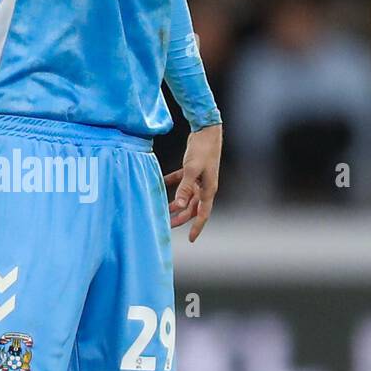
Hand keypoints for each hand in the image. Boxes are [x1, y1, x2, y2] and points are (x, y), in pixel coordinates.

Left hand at [163, 124, 221, 241]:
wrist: (207, 130)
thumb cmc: (202, 149)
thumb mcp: (192, 169)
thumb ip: (185, 187)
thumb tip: (179, 205)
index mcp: (209, 190)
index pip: (203, 214)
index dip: (197, 227)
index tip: (191, 239)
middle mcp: (206, 186)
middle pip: (193, 208)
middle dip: (182, 218)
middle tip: (168, 225)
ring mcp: (200, 178)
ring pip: (188, 196)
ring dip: (177, 203)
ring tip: (164, 210)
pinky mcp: (193, 170)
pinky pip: (182, 181)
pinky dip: (172, 184)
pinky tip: (161, 184)